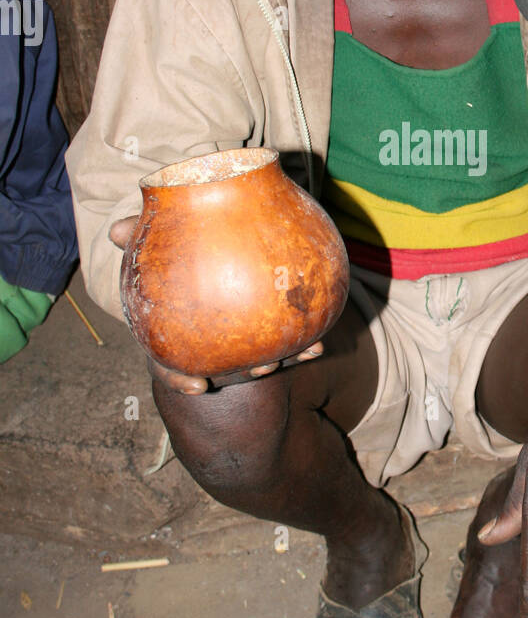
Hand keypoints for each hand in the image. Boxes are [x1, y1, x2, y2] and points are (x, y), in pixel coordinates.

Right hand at [109, 216, 322, 394]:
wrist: (215, 269)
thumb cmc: (176, 261)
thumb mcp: (156, 253)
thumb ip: (140, 239)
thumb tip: (116, 230)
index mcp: (176, 336)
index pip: (170, 365)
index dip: (180, 379)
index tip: (196, 387)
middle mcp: (207, 348)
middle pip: (223, 369)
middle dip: (244, 373)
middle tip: (263, 369)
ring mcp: (238, 345)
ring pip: (258, 360)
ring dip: (281, 361)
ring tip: (301, 356)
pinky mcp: (265, 336)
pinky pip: (285, 344)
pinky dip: (304, 348)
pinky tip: (320, 347)